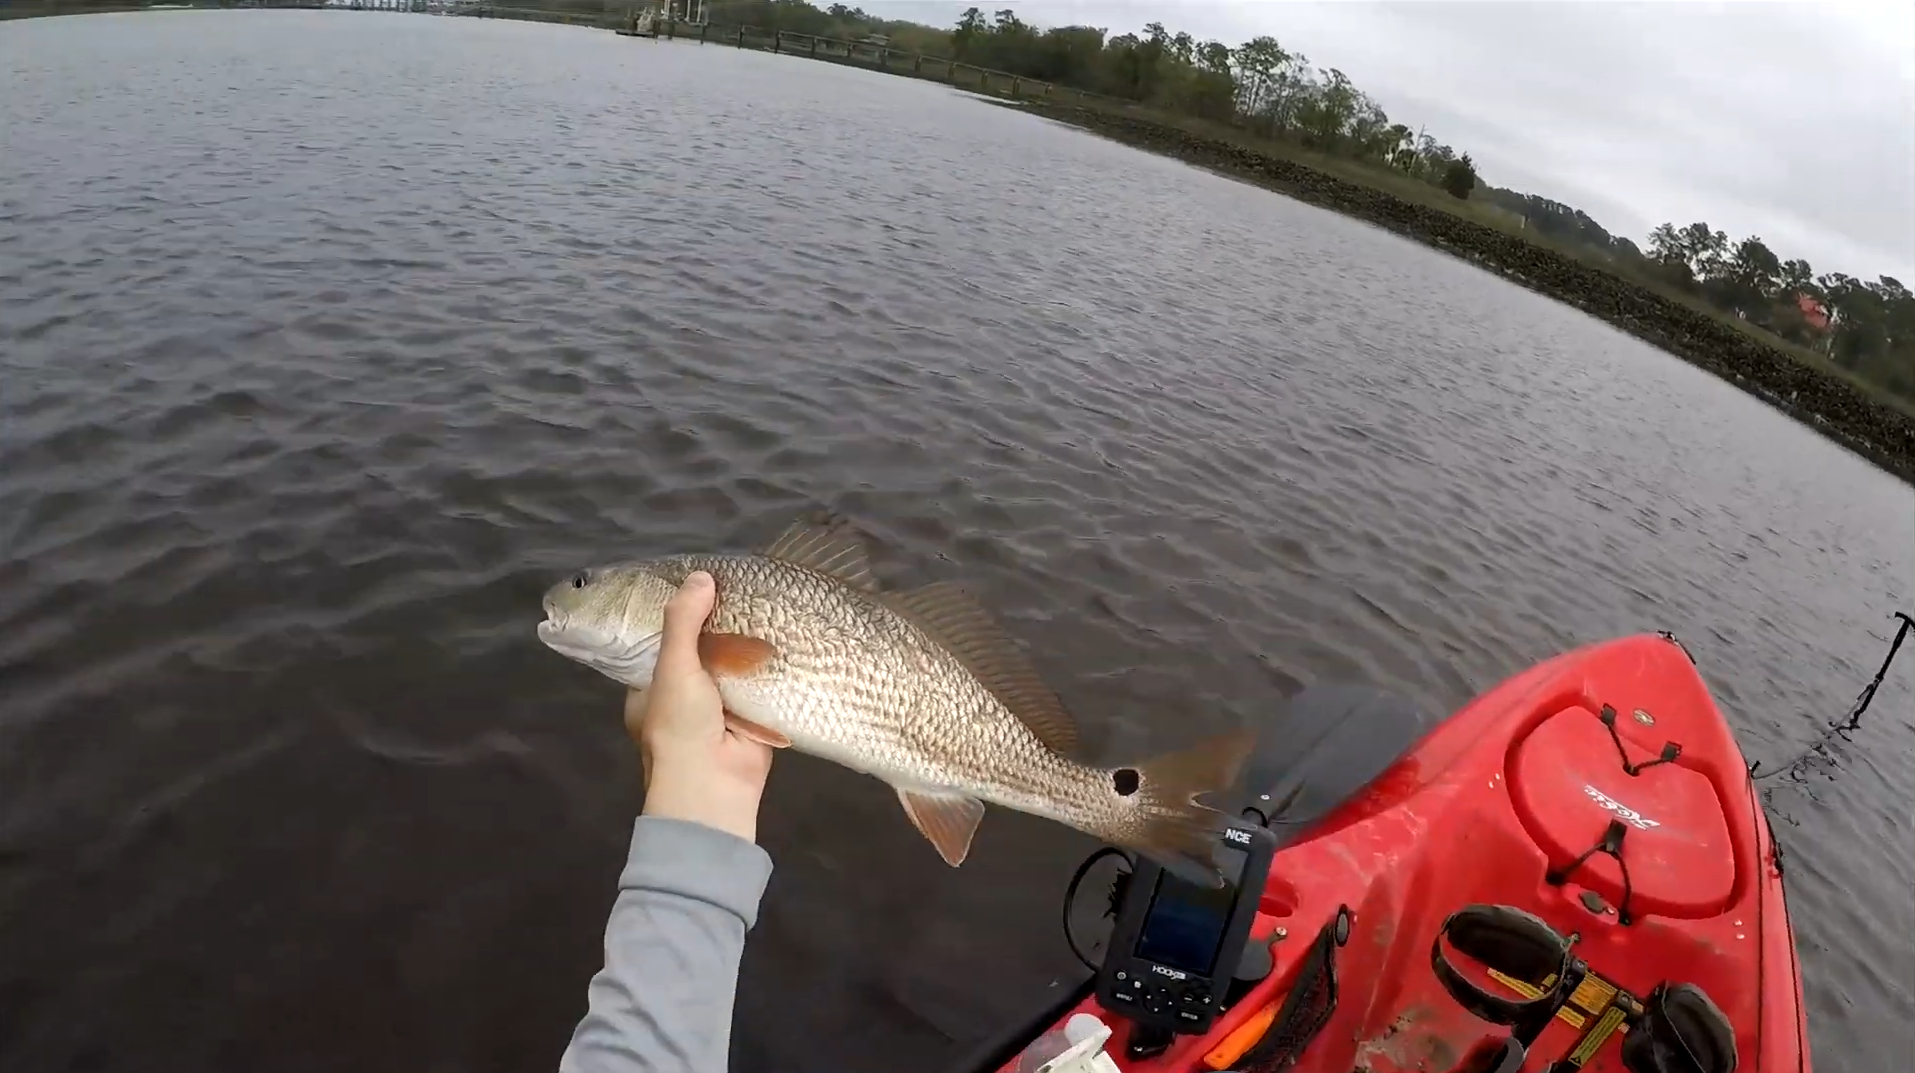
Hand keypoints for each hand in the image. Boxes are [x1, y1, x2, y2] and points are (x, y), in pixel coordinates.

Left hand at [626, 570, 774, 843]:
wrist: (713, 788)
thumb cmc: (679, 727)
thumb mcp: (673, 668)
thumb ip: (684, 622)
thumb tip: (701, 576)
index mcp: (652, 689)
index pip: (667, 643)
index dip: (685, 617)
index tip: (705, 586)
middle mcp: (684, 699)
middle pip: (706, 653)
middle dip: (724, 630)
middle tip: (746, 590)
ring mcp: (720, 710)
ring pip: (737, 669)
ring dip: (751, 648)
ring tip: (772, 602)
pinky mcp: (753, 719)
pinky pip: (763, 687)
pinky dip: (774, 670)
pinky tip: (789, 637)